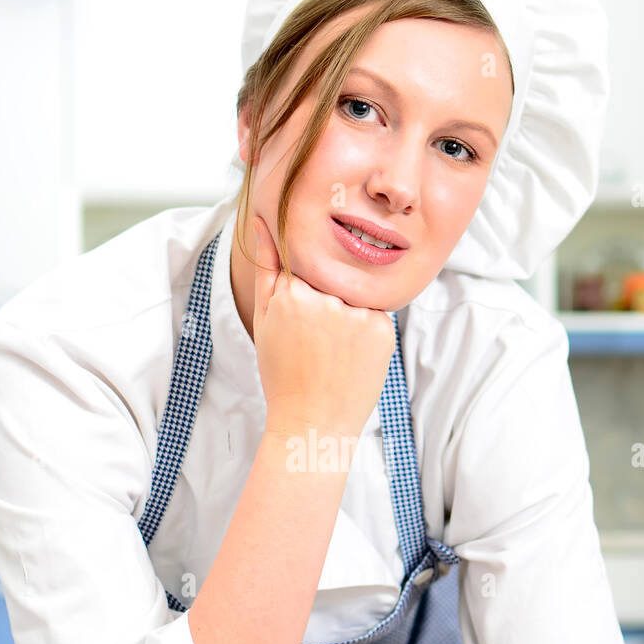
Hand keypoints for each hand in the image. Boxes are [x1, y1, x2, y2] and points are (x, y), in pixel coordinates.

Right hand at [252, 214, 395, 441]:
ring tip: (333, 353)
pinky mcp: (382, 330)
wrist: (312, 423)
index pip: (306, 267)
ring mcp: (357, 314)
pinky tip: (351, 358)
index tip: (301, 322)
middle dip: (327, 302)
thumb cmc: (283, 374)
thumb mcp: (265, 320)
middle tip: (316, 343)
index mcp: (293, 293)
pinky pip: (375, 314)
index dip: (304, 293)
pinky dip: (366, 331)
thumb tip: (261, 220)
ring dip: (347, 315)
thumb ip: (267, 268)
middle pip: (332, 280)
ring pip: (355, 296)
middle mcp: (326, 298)